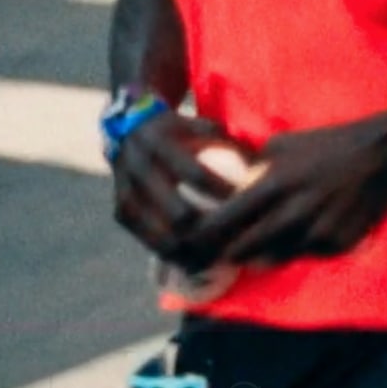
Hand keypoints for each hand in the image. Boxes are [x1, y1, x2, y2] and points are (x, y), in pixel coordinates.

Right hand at [111, 111, 239, 267]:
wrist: (129, 130)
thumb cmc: (183, 130)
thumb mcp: (204, 126)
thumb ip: (231, 144)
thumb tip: (266, 168)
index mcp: (159, 144)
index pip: (196, 176)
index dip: (222, 194)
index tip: (246, 204)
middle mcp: (138, 169)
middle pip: (178, 214)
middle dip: (208, 233)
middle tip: (235, 244)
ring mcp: (125, 194)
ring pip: (159, 236)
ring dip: (189, 252)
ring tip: (216, 261)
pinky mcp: (120, 212)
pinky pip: (146, 241)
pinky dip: (170, 253)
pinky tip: (193, 261)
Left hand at [179, 112, 386, 269]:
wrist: (380, 155)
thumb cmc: (328, 144)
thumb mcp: (282, 145)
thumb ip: (253, 169)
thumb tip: (228, 184)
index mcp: (272, 186)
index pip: (222, 223)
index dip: (203, 237)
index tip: (194, 242)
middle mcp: (290, 214)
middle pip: (242, 250)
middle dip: (227, 254)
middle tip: (220, 252)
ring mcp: (314, 233)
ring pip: (272, 259)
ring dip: (261, 255)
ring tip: (258, 246)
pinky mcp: (335, 245)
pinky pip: (305, 256)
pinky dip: (297, 250)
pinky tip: (302, 234)